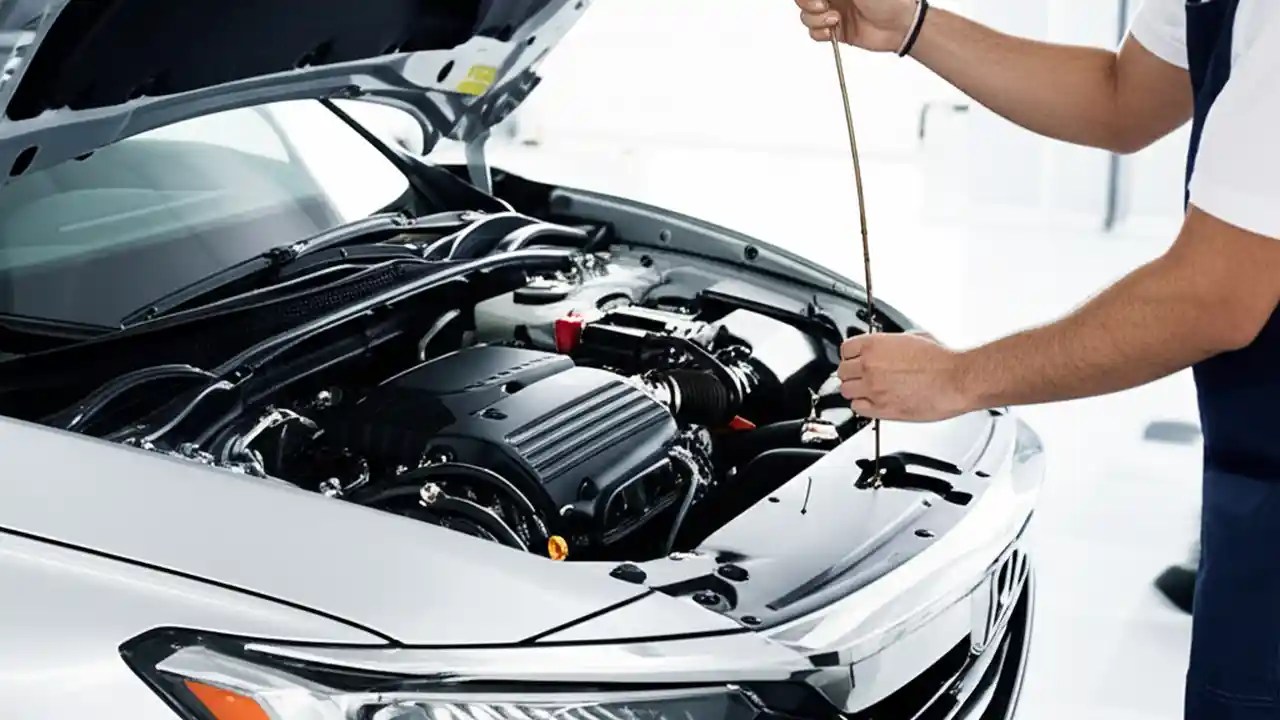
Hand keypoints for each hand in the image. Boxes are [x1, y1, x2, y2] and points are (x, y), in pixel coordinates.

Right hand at [795, 0, 917, 51]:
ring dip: (816, 19)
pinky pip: (814, 32)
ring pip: (806, 15)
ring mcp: (832, 11)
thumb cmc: (888, 0)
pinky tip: (834, 30)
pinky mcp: (834, 30)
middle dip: (808, 3)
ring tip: (835, 19)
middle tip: (823, 5)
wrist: (899, 25)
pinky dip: (820, 32)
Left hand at [838, 332, 974, 421]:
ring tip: (868, 390)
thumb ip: (890, 344)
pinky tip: (873, 402)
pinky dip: (863, 406)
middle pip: (842, 371)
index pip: (845, 349)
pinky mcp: (880, 409)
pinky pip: (857, 408)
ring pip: (846, 391)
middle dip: (852, 373)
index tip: (855, 359)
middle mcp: (869, 366)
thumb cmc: (941, 360)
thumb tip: (887, 347)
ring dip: (855, 390)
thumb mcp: (911, 338)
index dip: (851, 355)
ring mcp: (872, 388)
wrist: (955, 380)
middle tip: (862, 376)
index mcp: (874, 345)